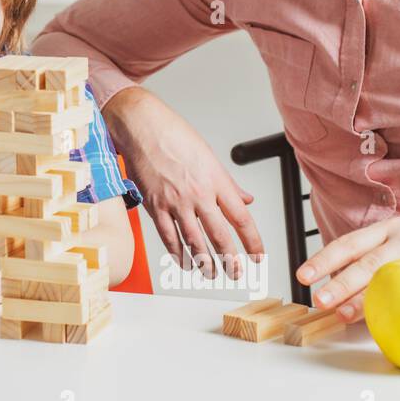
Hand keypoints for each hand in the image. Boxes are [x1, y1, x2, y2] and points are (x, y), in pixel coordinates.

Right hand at [103, 86, 262, 278]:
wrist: (142, 126)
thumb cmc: (174, 136)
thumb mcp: (209, 157)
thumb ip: (229, 184)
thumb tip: (246, 199)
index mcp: (216, 180)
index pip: (241, 218)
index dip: (253, 242)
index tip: (258, 256)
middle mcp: (198, 194)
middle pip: (220, 236)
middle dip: (231, 261)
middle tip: (236, 274)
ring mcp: (175, 201)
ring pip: (194, 242)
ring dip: (205, 263)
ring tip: (211, 274)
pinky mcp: (154, 205)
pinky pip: (168, 236)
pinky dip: (177, 253)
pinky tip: (183, 262)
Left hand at [297, 205, 399, 321]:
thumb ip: (382, 254)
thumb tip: (348, 284)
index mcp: (389, 229)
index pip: (350, 242)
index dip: (325, 258)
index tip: (303, 274)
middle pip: (364, 258)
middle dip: (337, 280)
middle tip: (318, 298)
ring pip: (387, 275)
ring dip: (362, 296)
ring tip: (342, 313)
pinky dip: (399, 304)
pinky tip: (387, 317)